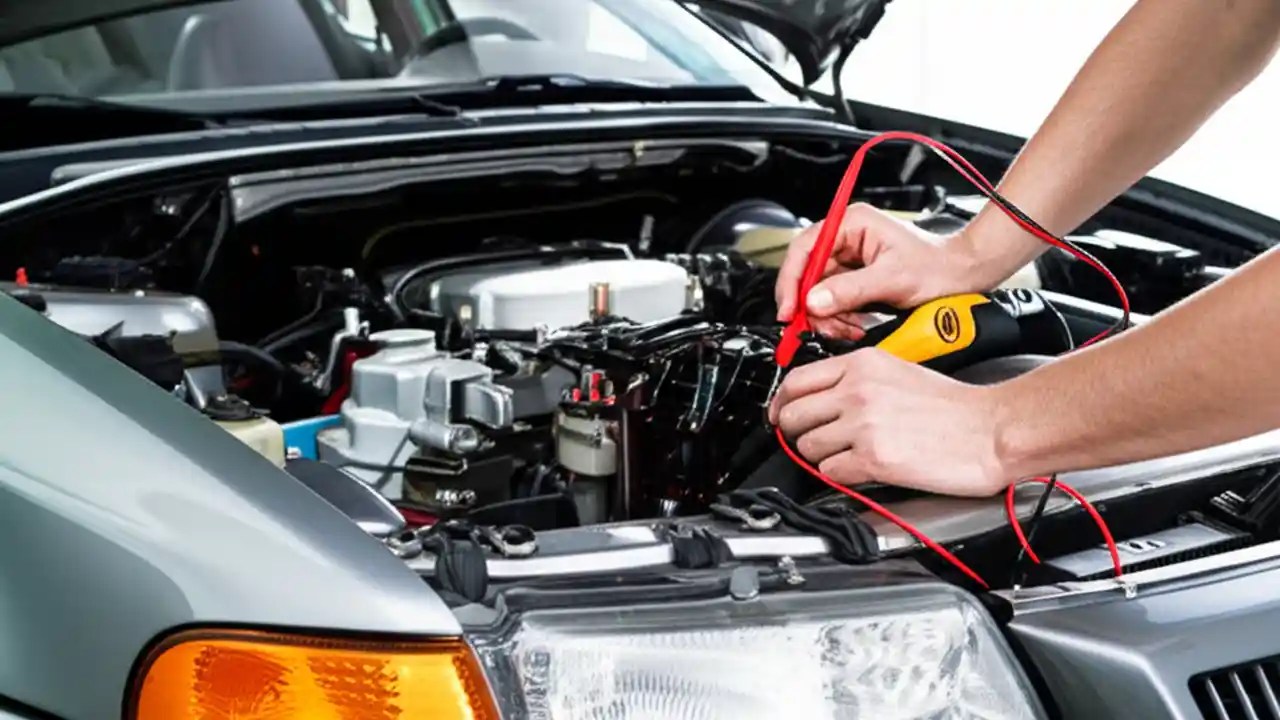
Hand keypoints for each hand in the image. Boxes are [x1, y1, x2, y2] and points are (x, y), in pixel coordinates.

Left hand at [767, 348, 1010, 496]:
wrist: (992, 430)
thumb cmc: (954, 407)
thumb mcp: (897, 372)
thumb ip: (855, 380)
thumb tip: (820, 399)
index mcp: (861, 364)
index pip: (795, 381)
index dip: (781, 403)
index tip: (780, 415)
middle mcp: (857, 390)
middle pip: (792, 415)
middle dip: (796, 433)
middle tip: (811, 441)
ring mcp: (864, 424)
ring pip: (807, 446)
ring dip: (820, 457)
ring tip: (846, 456)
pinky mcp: (874, 458)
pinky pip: (830, 472)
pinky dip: (840, 476)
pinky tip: (861, 469)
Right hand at [775, 204, 990, 339]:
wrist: (963, 277)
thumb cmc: (938, 267)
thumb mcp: (892, 279)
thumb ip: (850, 290)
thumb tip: (813, 302)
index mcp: (852, 224)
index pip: (805, 249)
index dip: (792, 281)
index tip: (789, 309)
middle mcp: (846, 238)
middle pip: (807, 274)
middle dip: (813, 305)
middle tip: (821, 327)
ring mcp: (849, 259)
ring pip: (818, 292)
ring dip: (828, 316)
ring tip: (850, 327)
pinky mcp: (854, 278)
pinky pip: (833, 301)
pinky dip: (839, 318)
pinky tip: (855, 325)